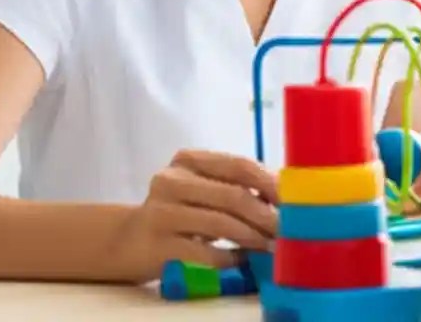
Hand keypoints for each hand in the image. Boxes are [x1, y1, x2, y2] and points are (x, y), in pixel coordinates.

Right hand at [133, 149, 278, 279]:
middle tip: (287, 230)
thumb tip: (285, 195)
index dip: (269, 183)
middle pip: (232, 196)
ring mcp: (161, 213)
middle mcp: (171, 180)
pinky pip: (206, 254)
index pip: (238, 165)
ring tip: (271, 247)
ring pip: (221, 225)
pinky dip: (231, 258)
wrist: (128, 240)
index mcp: (188, 159)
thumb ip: (236, 186)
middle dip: (266, 216)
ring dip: (253, 238)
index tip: (292, 200)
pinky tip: (244, 260)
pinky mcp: (158, 246)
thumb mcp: (202, 189)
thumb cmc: (178, 212)